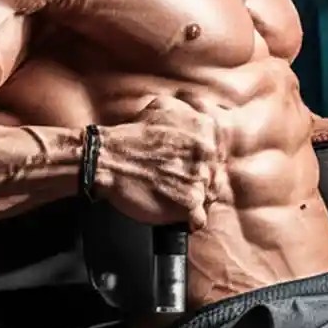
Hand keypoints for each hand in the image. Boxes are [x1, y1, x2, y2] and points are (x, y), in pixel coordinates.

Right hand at [96, 96, 225, 230]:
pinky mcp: (189, 202)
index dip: (203, 162)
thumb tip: (199, 118)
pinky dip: (189, 220)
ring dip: (195, 200)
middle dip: (200, 182)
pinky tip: (178, 215)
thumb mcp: (162, 107)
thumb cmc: (132, 136)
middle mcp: (208, 152)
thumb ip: (187, 112)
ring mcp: (200, 178)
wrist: (109, 159)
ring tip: (175, 196)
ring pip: (209, 197)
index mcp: (205, 128)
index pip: (218, 152)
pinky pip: (199, 219)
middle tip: (179, 183)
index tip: (188, 167)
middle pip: (216, 175)